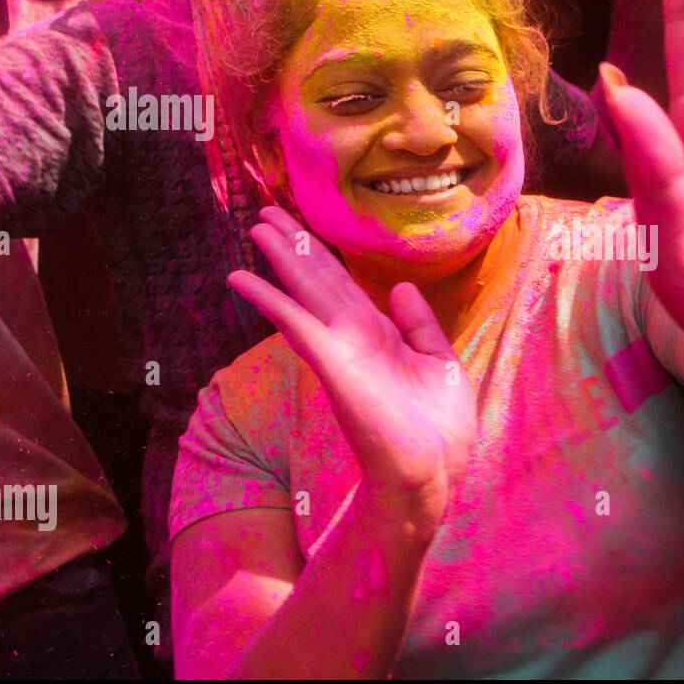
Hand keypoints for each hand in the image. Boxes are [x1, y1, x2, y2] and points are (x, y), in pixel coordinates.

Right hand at [227, 207, 475, 526]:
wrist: (434, 469)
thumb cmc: (439, 426)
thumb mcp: (440, 362)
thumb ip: (420, 325)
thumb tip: (403, 287)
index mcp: (380, 334)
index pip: (344, 285)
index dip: (322, 255)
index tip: (302, 228)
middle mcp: (354, 336)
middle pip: (318, 280)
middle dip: (295, 246)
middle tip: (266, 214)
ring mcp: (340, 349)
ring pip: (305, 292)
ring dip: (281, 260)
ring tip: (257, 228)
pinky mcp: (332, 364)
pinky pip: (296, 324)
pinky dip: (269, 300)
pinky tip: (243, 279)